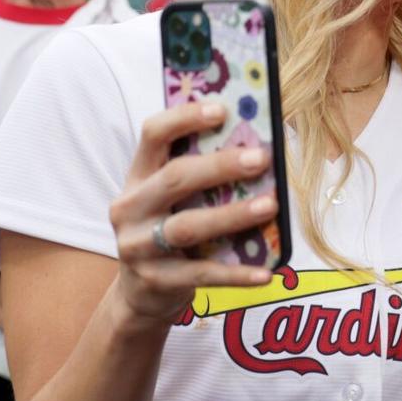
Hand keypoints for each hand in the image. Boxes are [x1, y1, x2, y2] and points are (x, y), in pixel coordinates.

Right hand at [106, 101, 274, 325]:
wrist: (141, 292)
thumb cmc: (170, 229)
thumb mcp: (174, 199)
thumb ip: (200, 173)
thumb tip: (258, 146)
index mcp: (138, 176)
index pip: (152, 135)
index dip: (185, 118)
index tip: (222, 109)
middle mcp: (130, 207)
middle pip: (174, 179)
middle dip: (220, 166)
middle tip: (261, 158)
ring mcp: (137, 246)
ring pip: (187, 227)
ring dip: (232, 215)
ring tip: (271, 205)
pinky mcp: (154, 280)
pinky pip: (201, 274)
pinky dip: (236, 274)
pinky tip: (266, 272)